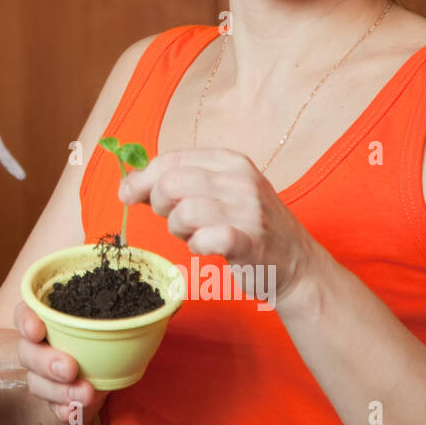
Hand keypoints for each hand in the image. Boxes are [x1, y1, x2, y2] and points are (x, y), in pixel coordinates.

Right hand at [13, 301, 108, 424]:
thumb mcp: (110, 319)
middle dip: (46, 362)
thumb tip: (152, 311)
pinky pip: (51, 406)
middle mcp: (37, 344)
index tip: (37, 330)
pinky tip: (73, 412)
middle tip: (69, 368)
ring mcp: (41, 373)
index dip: (26, 322)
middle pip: (27, 351)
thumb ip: (117, 314)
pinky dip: (62, 410)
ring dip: (59, 391)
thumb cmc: (104, 333)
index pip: (24, 314)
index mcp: (46, 318)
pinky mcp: (52, 398)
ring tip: (85, 394)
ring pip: (37, 382)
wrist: (109, 364)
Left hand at [119, 147, 320, 312]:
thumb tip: (128, 183)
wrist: (298, 265)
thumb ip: (178, 183)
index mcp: (229, 161)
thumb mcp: (219, 192)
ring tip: (195, 235)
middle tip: (174, 220)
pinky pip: (206, 239)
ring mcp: (247, 210)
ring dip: (179, 229)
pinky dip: (198, 246)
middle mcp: (239, 180)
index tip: (128, 194)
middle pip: (171, 183)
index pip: (171, 159)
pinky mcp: (251, 241)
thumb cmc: (248, 227)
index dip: (142, 178)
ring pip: (183, 212)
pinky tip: (207, 247)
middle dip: (159, 204)